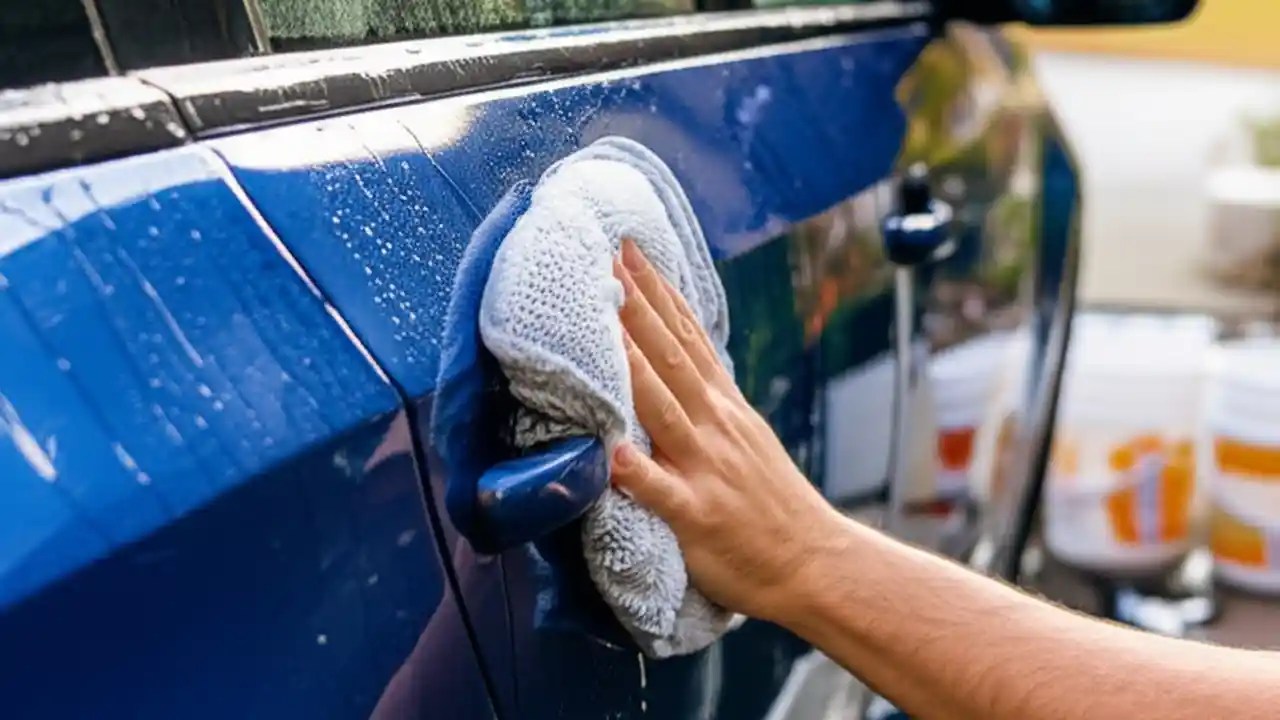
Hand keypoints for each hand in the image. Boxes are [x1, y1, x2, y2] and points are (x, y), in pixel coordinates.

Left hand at [610, 240, 852, 625]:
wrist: (814, 561)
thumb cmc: (770, 500)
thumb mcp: (745, 433)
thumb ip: (706, 397)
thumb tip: (670, 353)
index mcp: (724, 407)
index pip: (686, 337)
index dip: (657, 293)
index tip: (628, 250)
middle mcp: (715, 427)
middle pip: (671, 359)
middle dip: (637, 309)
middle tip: (605, 260)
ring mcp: (707, 470)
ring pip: (663, 410)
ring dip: (632, 368)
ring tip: (601, 328)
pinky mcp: (698, 517)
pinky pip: (662, 494)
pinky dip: (639, 473)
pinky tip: (612, 454)